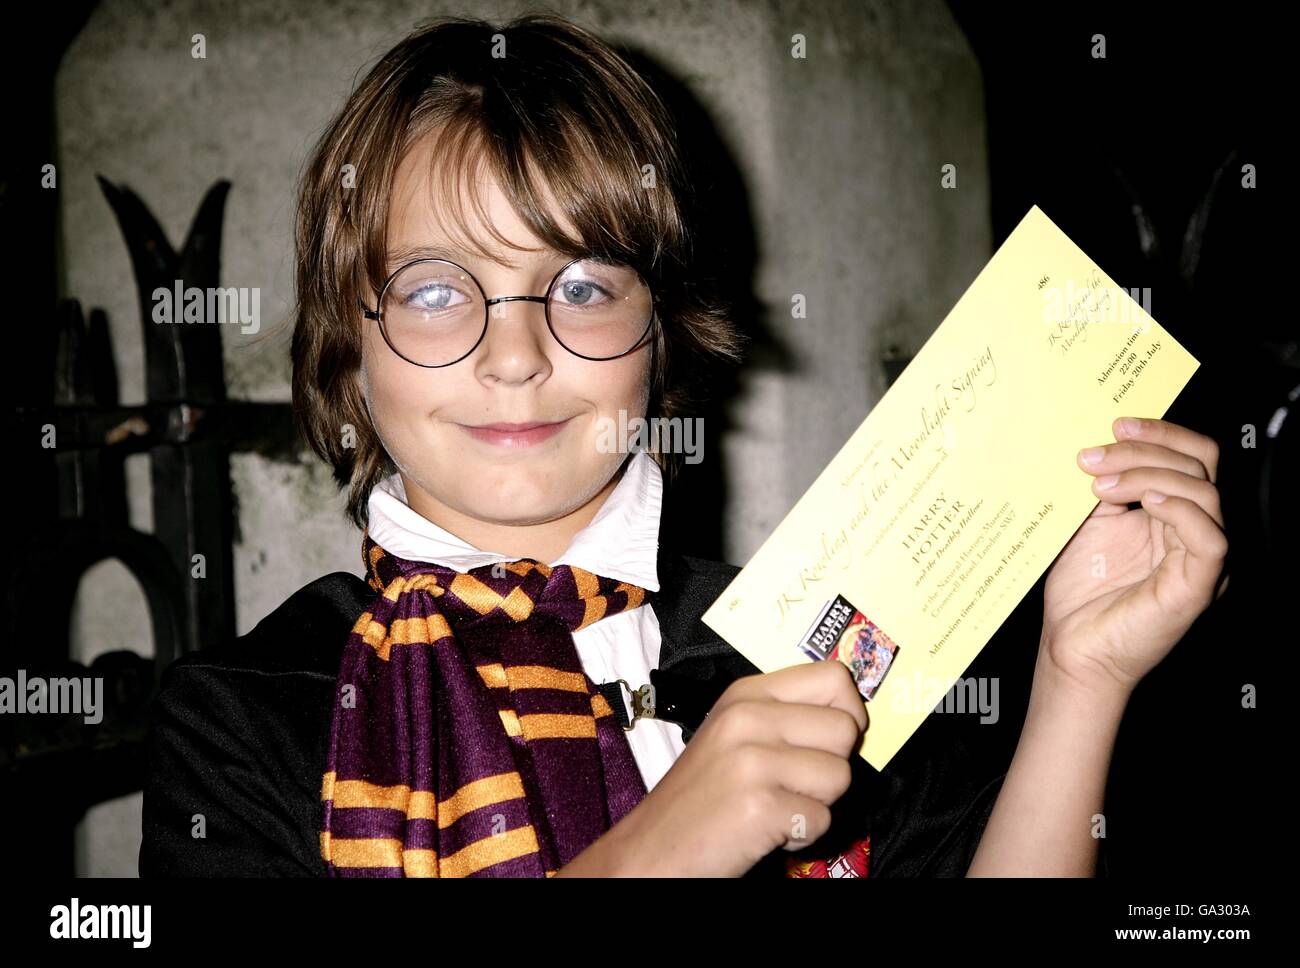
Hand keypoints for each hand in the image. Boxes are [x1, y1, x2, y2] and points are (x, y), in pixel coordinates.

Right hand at [557, 661, 865, 876]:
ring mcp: (751, 761)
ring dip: (815, 803)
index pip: (834, 678)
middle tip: (787, 785)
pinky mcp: (759, 806)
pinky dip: (800, 836)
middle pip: (845, 729)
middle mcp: (747, 718)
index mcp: (745, 694)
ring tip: (772, 806)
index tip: (824, 741)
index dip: (846, 714)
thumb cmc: (700, 799)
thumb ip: (784, 717)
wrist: (650, 851)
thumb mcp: (734, 735)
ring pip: (840, 777)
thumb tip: (852, 717)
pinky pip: (822, 820)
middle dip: (829, 767)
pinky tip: (762, 830)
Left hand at [1041, 416, 1228, 696]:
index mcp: (1170, 515)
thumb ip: (1104, 489)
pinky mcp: (1198, 586)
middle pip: (1199, 466)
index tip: (1114, 424)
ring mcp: (1200, 559)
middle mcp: (1191, 533)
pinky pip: (1211, 538)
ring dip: (1147, 476)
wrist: (1072, 651)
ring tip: (1099, 486)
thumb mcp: (1087, 526)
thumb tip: (1095, 446)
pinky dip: (1179, 510)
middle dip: (1144, 450)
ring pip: (1203, 493)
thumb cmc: (1080, 598)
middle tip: (1093, 456)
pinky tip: (1142, 503)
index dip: (1159, 434)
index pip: (1190, 457)